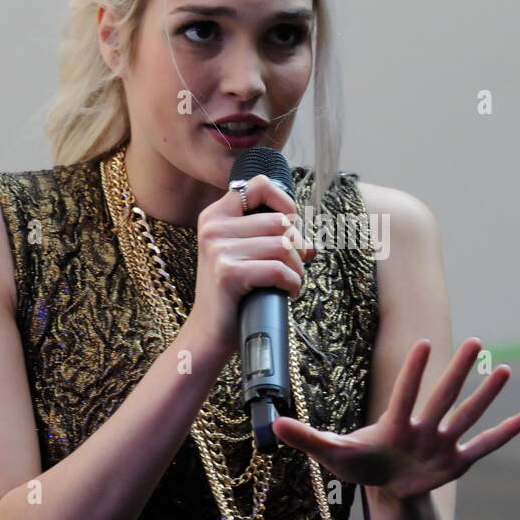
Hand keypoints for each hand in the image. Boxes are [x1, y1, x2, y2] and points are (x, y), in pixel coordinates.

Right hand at [185, 173, 314, 367]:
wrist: (209, 334)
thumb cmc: (233, 295)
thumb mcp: (246, 258)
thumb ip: (272, 241)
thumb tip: (310, 245)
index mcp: (215, 216)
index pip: (259, 185)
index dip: (284, 201)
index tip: (290, 227)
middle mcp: (213, 227)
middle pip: (280, 221)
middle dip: (296, 247)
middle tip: (290, 268)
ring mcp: (218, 248)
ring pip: (283, 245)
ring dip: (296, 268)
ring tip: (288, 282)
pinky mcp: (229, 272)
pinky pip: (279, 269)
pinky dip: (292, 283)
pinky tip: (286, 292)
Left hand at [271, 337, 519, 499]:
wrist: (386, 489)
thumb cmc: (360, 465)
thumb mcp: (332, 454)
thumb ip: (306, 438)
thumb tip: (273, 424)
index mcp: (393, 425)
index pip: (403, 395)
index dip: (411, 371)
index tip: (421, 342)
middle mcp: (422, 429)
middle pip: (442, 397)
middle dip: (457, 372)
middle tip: (475, 339)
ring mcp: (442, 445)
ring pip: (467, 416)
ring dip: (486, 395)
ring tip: (504, 369)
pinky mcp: (456, 463)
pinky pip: (485, 447)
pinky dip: (505, 435)